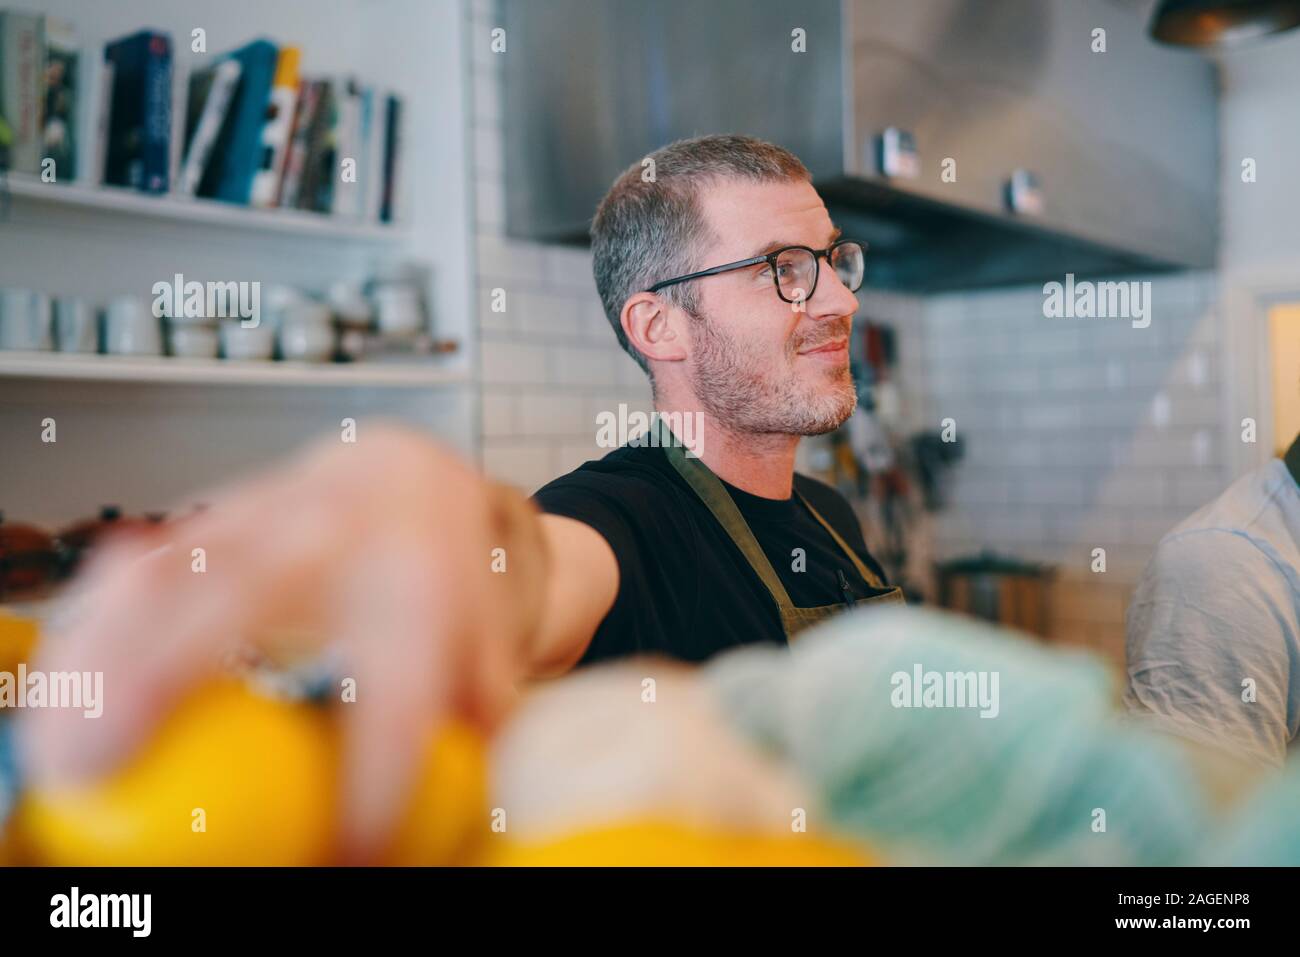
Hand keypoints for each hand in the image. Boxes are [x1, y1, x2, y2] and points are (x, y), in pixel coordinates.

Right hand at [19, 423, 548, 855]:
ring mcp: (266, 513)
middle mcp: (335, 538)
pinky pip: (141, 564)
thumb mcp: (484, 660)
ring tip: (58, 746)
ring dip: (93, 651)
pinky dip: (93, 621)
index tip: (344, 858)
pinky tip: (63, 684)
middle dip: (161, 675)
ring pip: (162, 570)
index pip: (394, 701)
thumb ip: (464, 739)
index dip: (370, 788)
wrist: (411, 477)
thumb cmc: (444, 594)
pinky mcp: (217, 510)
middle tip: (102, 768)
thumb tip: (442, 836)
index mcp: (419, 588)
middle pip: (239, 597)